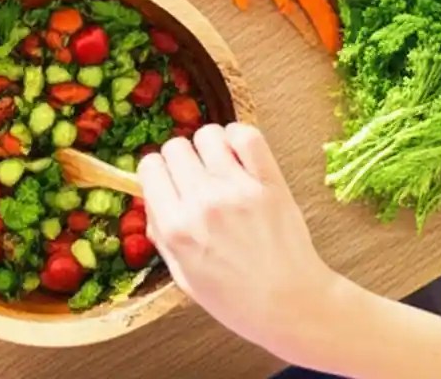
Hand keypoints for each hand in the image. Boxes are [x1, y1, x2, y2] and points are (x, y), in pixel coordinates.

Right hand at [137, 123, 339, 358]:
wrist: (291, 306)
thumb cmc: (236, 299)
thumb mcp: (183, 276)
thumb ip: (162, 235)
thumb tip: (153, 199)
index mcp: (176, 227)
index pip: (149, 167)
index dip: (157, 172)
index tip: (168, 182)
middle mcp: (202, 203)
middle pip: (175, 147)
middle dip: (180, 159)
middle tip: (194, 177)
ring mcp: (237, 190)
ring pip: (207, 135)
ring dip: (208, 147)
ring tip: (219, 165)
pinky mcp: (269, 183)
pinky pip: (247, 136)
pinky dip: (239, 137)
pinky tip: (240, 154)